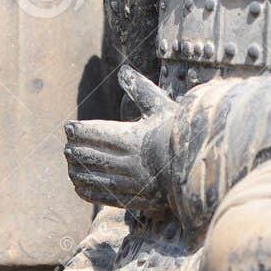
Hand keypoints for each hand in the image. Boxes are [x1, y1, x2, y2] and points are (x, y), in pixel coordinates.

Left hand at [64, 68, 175, 214]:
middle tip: (67, 147)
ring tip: (70, 165)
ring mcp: (132, 183)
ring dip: (77, 171)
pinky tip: (79, 185)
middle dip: (75, 150)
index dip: (78, 130)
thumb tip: (123, 71)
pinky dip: (87, 191)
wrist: (203, 166)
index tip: (69, 127)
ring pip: (94, 177)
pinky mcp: (136, 199)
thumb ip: (140, 90)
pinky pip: (104, 196)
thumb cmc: (180, 133)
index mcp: (133, 138)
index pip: (95, 133)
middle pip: (90, 156)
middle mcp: (129, 162)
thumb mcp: (162, 107)